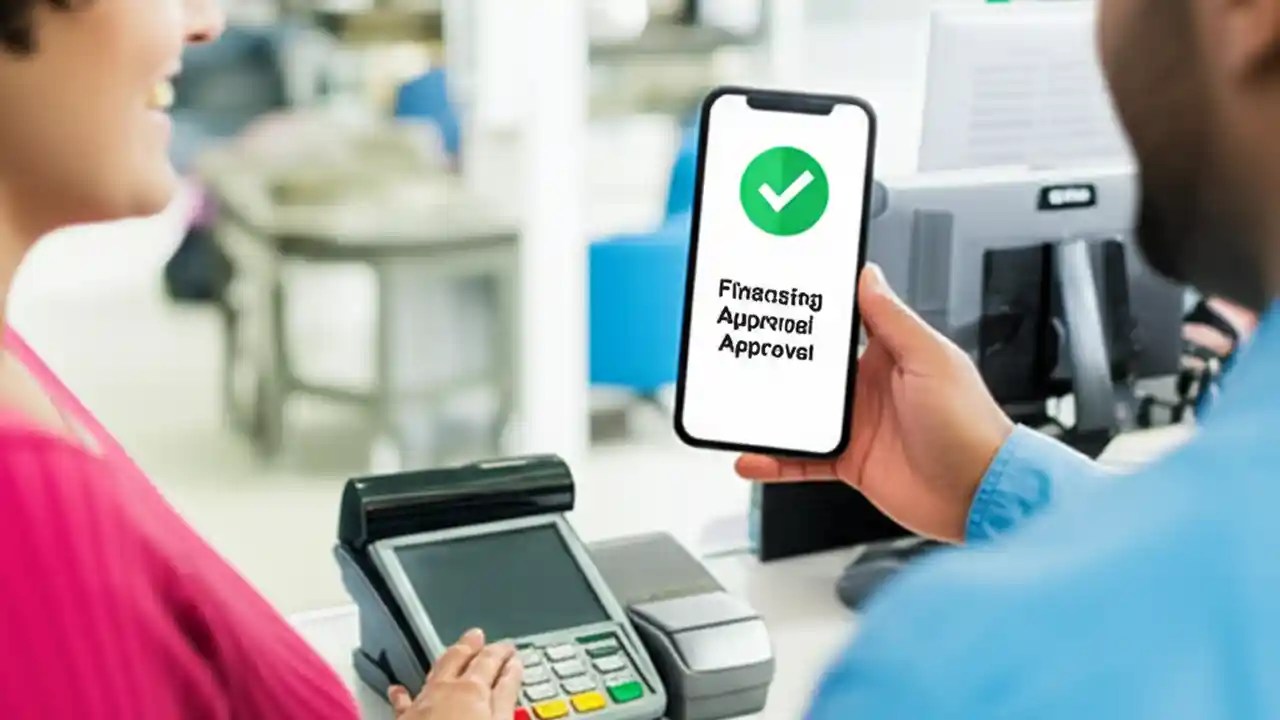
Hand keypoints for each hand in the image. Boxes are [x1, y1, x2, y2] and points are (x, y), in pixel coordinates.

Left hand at [388, 629, 521, 719]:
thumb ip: (506, 695)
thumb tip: (513, 669)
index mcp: (472, 690)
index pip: (490, 660)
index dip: (501, 651)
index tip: (509, 648)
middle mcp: (444, 690)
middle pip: (458, 658)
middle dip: (470, 645)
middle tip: (477, 635)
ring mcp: (422, 705)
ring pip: (434, 672)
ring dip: (445, 659)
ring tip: (452, 649)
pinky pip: (403, 702)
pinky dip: (402, 693)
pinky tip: (397, 689)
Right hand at [735, 265, 1012, 542]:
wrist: (981, 496)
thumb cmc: (972, 426)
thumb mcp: (931, 359)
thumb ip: (893, 320)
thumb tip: (869, 275)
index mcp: (891, 354)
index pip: (844, 322)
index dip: (815, 311)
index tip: (782, 296)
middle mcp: (870, 387)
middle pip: (811, 369)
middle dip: (778, 361)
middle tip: (742, 350)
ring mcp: (858, 426)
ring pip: (800, 414)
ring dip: (770, 412)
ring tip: (738, 406)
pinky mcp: (850, 462)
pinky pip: (803, 459)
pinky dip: (776, 460)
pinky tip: (753, 458)